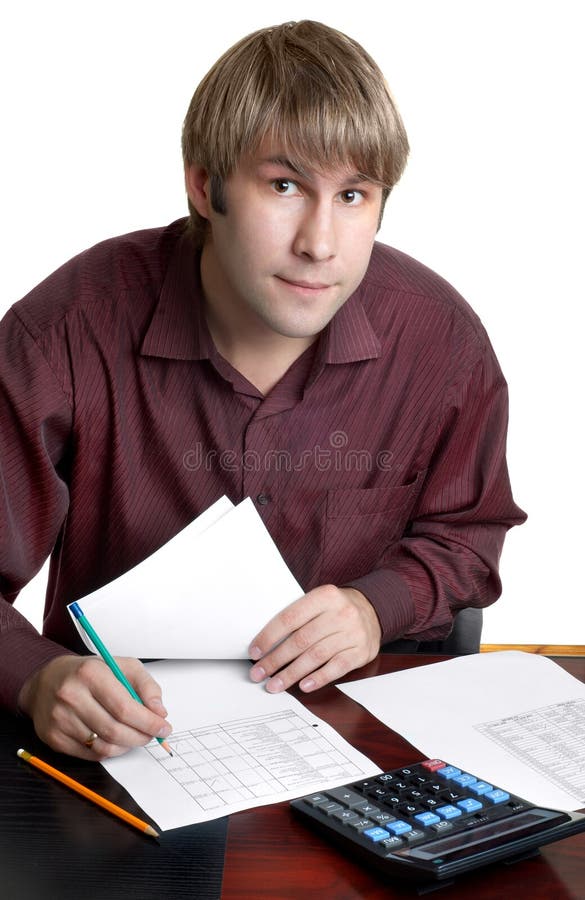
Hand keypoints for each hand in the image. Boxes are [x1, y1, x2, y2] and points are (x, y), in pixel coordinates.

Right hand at [18, 655, 171, 759]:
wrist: (47, 680)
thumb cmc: (90, 673)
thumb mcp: (122, 666)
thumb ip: (146, 686)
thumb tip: (159, 712)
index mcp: (90, 674)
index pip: (125, 708)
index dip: (149, 722)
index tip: (164, 727)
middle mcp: (71, 696)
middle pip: (115, 730)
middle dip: (141, 737)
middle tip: (153, 735)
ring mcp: (60, 719)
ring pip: (104, 747)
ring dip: (127, 746)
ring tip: (135, 736)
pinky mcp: (54, 738)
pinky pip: (91, 755)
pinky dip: (110, 751)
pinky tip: (116, 740)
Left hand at [248, 584, 381, 693]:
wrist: (373, 610)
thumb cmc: (336, 609)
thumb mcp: (319, 601)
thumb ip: (298, 616)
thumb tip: (265, 644)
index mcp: (325, 596)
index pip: (290, 618)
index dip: (269, 637)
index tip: (255, 652)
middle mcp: (341, 613)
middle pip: (301, 640)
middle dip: (276, 660)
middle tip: (259, 673)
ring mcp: (353, 633)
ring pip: (316, 656)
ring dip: (292, 673)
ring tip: (275, 684)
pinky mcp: (362, 651)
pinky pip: (337, 667)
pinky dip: (318, 678)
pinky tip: (303, 685)